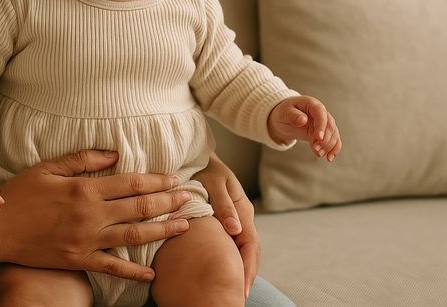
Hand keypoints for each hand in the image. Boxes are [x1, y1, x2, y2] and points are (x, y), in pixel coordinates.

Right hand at [0, 150, 191, 282]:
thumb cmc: (19, 195)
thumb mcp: (48, 168)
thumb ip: (82, 159)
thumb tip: (114, 152)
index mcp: (84, 189)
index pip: (131, 183)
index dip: (157, 181)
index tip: (174, 179)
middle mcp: (91, 215)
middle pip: (139, 208)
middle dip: (168, 203)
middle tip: (188, 199)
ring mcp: (86, 240)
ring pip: (133, 237)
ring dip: (161, 231)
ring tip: (182, 226)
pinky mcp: (78, 260)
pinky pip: (112, 267)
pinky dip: (133, 271)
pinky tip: (151, 271)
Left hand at [192, 154, 258, 298]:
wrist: (197, 154)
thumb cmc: (203, 166)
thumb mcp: (213, 182)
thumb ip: (223, 205)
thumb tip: (235, 230)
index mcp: (242, 209)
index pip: (249, 245)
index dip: (246, 268)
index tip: (240, 288)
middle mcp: (242, 215)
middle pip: (249, 251)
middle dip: (246, 274)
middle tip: (238, 297)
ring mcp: (235, 218)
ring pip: (242, 248)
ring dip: (240, 268)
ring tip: (233, 289)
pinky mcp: (226, 218)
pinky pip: (232, 241)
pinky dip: (230, 257)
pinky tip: (224, 269)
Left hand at [267, 95, 341, 160]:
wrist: (283, 119)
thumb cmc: (283, 113)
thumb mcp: (284, 112)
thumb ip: (293, 115)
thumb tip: (303, 120)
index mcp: (312, 104)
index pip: (321, 113)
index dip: (321, 126)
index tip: (318, 138)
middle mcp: (321, 112)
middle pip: (330, 126)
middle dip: (325, 139)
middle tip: (316, 149)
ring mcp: (324, 123)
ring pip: (333, 134)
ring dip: (328, 146)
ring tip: (318, 154)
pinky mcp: (324, 133)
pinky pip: (333, 140)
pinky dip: (333, 149)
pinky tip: (329, 158)